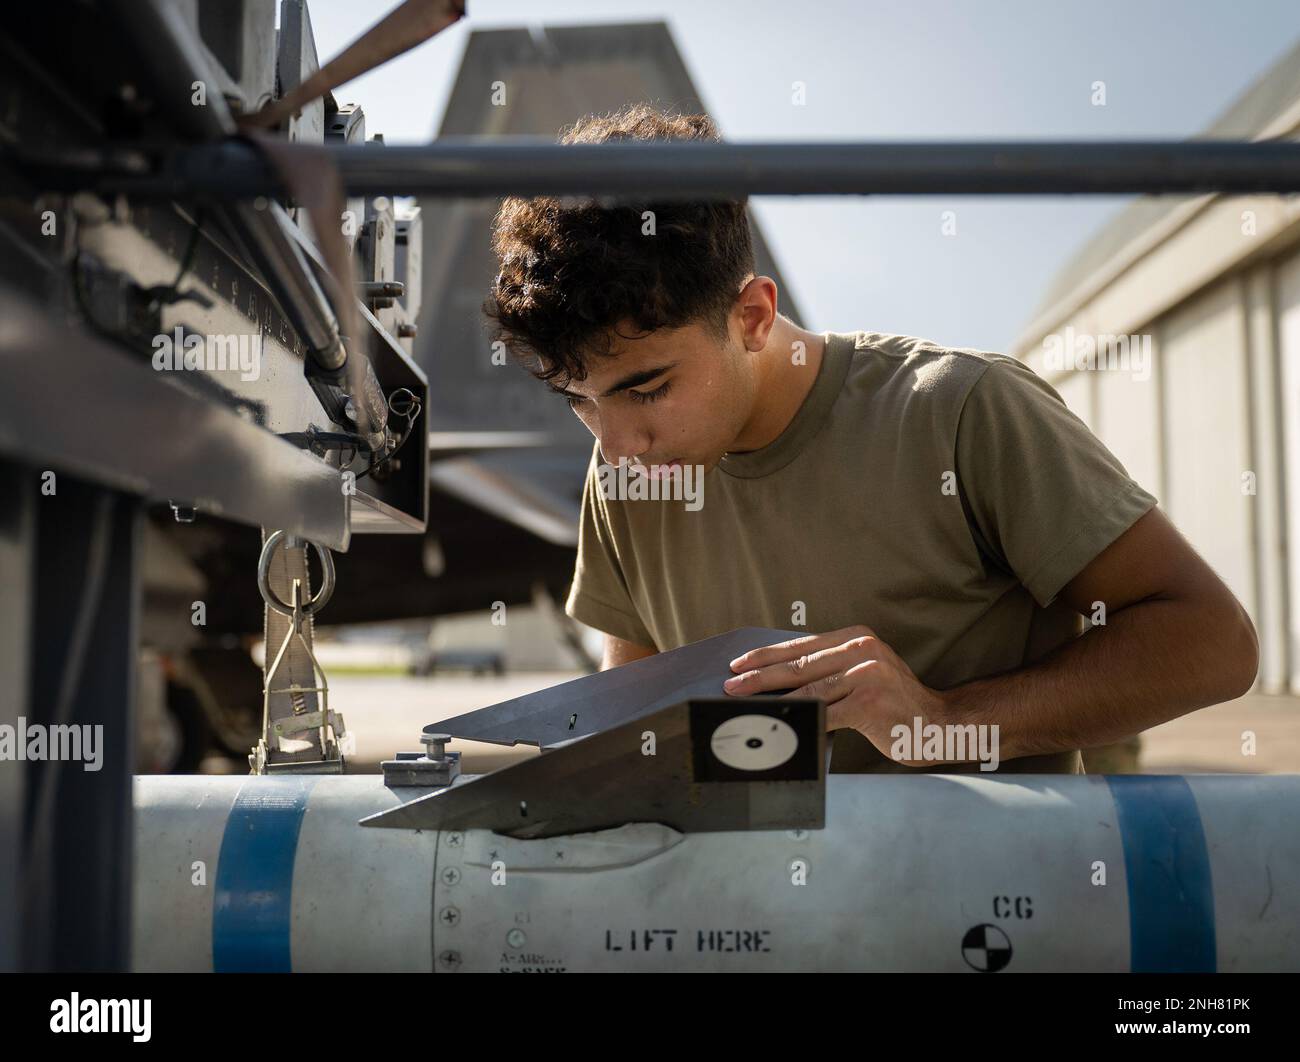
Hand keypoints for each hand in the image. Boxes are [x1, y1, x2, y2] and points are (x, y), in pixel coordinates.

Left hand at [723, 625, 947, 765]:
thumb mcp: (862, 673)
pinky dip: (800, 721)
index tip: (738, 664)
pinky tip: (780, 726)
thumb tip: (778, 680)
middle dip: (759, 676)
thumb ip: (828, 671)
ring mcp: (868, 675)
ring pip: (808, 689)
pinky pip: (825, 714)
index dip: (766, 656)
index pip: (801, 645)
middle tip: (731, 685)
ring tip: (746, 706)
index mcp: (857, 638)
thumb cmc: (893, 702)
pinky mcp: (870, 702)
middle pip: (799, 664)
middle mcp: (862, 650)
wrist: (938, 723)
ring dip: (772, 700)